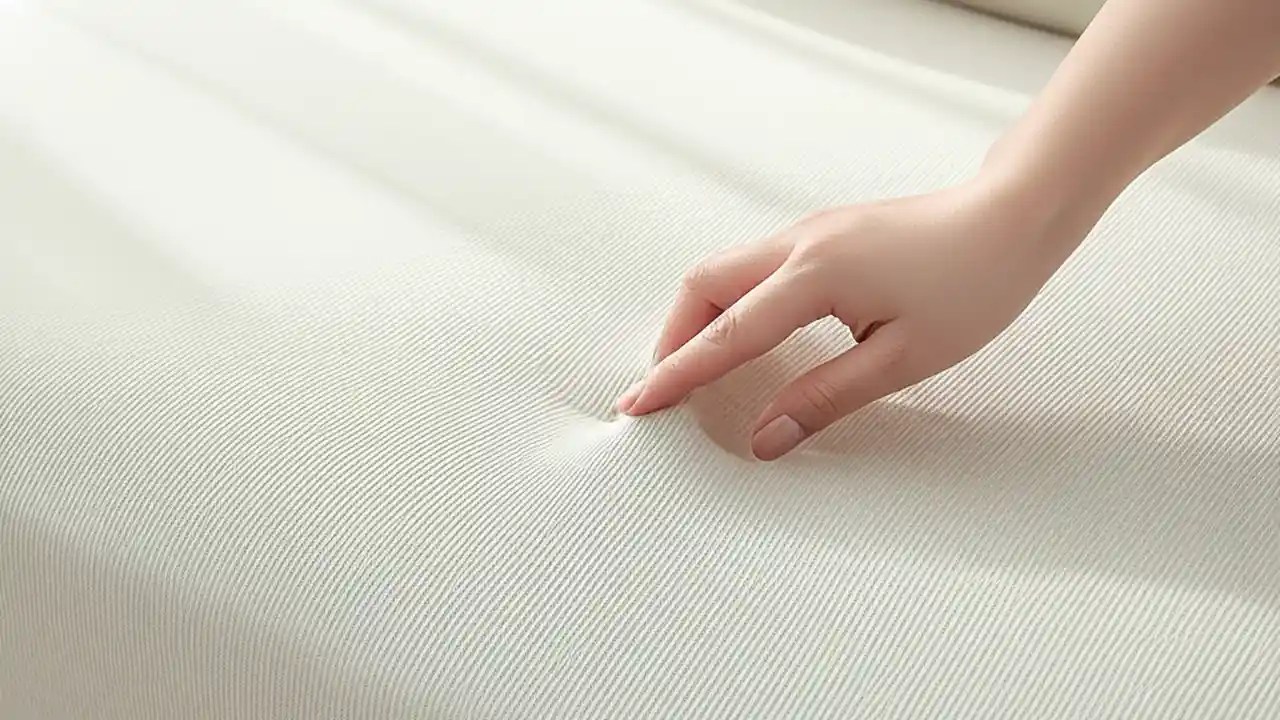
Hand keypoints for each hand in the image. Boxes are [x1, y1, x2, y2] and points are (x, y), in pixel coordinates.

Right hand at [616, 174, 1093, 459]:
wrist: (1016, 217)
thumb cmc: (975, 285)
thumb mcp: (903, 358)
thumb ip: (824, 398)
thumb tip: (765, 438)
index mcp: (816, 275)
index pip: (726, 335)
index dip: (677, 375)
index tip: (638, 406)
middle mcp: (800, 244)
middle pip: (704, 285)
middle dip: (674, 338)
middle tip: (664, 390)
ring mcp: (810, 231)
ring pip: (726, 270)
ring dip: (699, 318)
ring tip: (697, 369)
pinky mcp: (825, 233)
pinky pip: (754, 265)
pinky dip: (731, 302)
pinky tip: (746, 333)